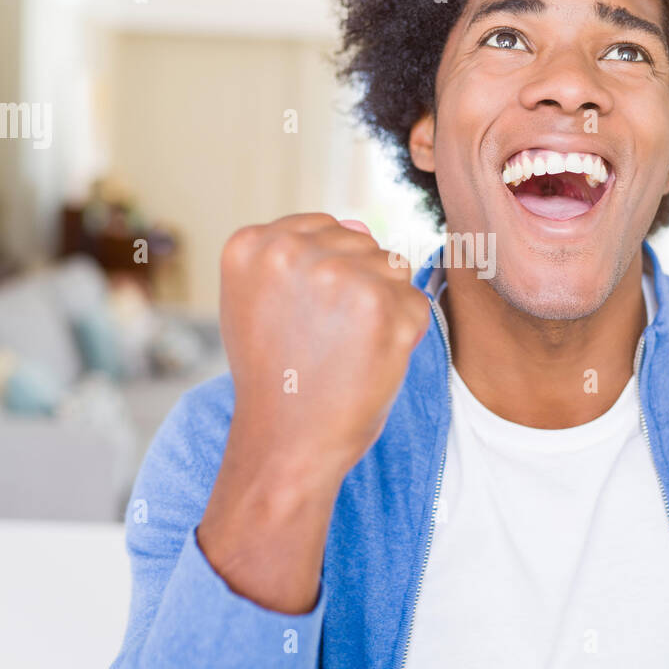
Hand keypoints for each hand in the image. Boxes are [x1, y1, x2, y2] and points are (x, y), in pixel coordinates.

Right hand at [217, 212, 432, 486]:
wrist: (286, 446)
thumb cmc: (277, 378)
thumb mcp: (258, 303)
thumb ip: (298, 255)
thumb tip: (361, 223)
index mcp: (252, 244)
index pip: (323, 229)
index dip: (326, 276)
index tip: (306, 318)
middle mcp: (291, 251)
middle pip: (361, 244)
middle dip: (356, 288)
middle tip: (325, 341)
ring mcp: (339, 277)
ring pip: (392, 269)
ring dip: (383, 309)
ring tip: (346, 351)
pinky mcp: (382, 308)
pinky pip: (416, 303)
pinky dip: (404, 335)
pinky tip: (369, 362)